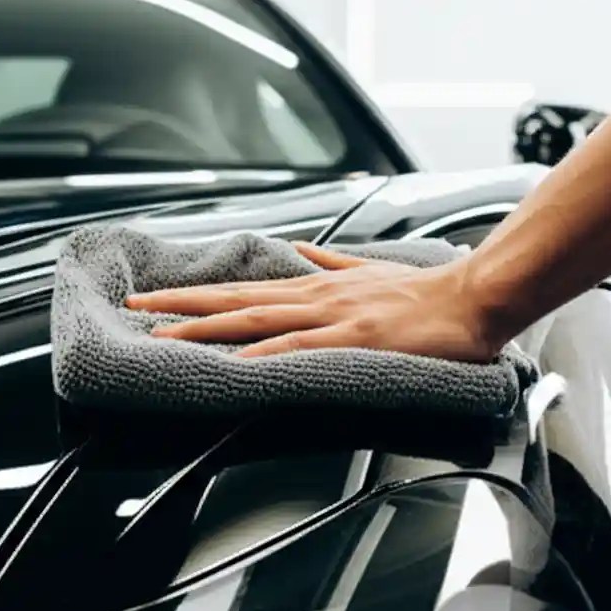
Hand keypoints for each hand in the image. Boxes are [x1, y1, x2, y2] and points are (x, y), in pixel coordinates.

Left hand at [125, 242, 501, 360]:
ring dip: (207, 326)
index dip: (196, 293)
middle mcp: (315, 297)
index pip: (243, 290)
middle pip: (235, 299)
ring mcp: (333, 316)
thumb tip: (300, 249)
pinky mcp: (358, 337)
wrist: (474, 297)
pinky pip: (303, 346)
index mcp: (316, 286)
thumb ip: (331, 263)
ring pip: (256, 320)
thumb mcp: (369, 270)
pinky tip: (237, 361)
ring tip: (164, 334)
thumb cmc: (428, 293)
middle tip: (136, 306)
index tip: (156, 297)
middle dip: (181, 304)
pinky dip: (266, 353)